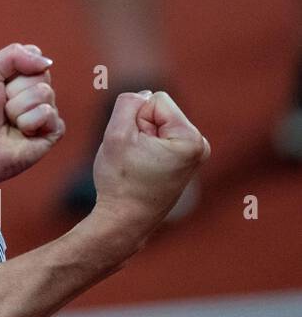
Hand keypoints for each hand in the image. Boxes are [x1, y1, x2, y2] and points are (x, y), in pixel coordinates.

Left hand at [0, 43, 64, 186]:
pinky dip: (28, 122)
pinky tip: (21, 132)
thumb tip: (47, 62)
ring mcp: (46, 111)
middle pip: (41, 75)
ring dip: (17, 108)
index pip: (35, 56)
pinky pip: (48, 114)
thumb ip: (13, 55)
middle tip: (1, 105)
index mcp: (21, 76)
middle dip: (14, 90)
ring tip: (8, 120)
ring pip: (44, 93)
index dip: (15, 69)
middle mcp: (37, 92)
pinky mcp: (53, 131)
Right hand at [90, 91, 209, 247]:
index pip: (154, 100)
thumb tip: (144, 96)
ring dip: (140, 139)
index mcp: (191, 139)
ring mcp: (194, 155)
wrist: (125, 220)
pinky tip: (142, 169)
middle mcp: (200, 146)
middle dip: (139, 128)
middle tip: (134, 158)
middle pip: (158, 111)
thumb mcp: (116, 134)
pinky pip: (159, 138)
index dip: (135, 119)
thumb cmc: (121, 181)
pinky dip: (146, 149)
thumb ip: (128, 102)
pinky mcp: (185, 162)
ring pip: (156, 125)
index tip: (133, 147)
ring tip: (137, 164)